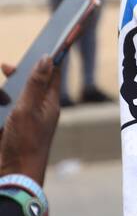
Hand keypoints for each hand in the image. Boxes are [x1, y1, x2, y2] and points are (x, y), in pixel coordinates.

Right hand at [0, 55, 61, 186]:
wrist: (13, 176)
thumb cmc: (24, 144)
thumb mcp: (28, 109)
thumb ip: (35, 84)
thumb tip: (47, 58)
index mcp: (49, 103)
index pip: (53, 72)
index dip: (49, 56)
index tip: (48, 38)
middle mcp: (40, 109)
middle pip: (31, 81)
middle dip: (19, 73)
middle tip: (6, 67)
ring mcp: (25, 119)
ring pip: (15, 94)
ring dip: (5, 92)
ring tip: (1, 99)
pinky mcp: (12, 127)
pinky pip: (6, 109)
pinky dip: (1, 104)